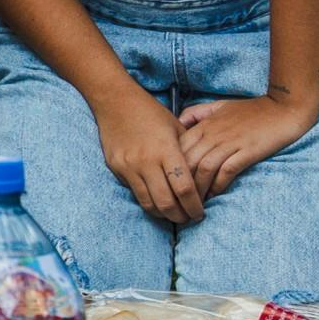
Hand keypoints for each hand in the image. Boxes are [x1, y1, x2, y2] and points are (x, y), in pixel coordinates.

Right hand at [94, 85, 204, 226]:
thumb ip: (188, 152)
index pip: (184, 188)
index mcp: (166, 149)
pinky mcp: (116, 168)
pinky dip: (148, 201)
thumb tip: (202, 176)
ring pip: (148, 203)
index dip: (195, 205)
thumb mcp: (176, 127)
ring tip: (174, 214)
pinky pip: (135, 193)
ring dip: (163, 214)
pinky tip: (157, 201)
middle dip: (180, 216)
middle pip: (166, 202)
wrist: (115, 100)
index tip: (200, 213)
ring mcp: (129, 166)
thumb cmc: (151, 112)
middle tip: (189, 219)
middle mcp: (147, 161)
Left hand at [178, 87, 318, 201]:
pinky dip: (218, 185)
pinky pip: (226, 171)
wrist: (284, 107)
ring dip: (198, 189)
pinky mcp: (247, 151)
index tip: (169, 186)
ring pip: (204, 169)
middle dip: (180, 185)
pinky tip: (215, 195)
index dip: (170, 169)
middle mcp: (213, 133)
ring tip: (195, 205)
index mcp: (204, 125)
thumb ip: (197, 113)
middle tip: (178, 202)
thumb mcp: (219, 106)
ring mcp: (230, 142)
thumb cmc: (251, 110)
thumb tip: (178, 123)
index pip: (177, 149)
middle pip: (187, 162)